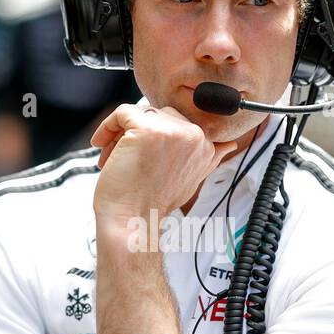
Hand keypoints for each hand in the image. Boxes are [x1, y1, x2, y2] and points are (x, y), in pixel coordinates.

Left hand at [90, 103, 236, 220]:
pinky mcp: (148, 129)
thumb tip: (230, 145)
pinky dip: (107, 127)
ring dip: (120, 134)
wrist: (134, 221)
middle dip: (136, 134)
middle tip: (126, 160)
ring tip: (114, 158)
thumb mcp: (191, 178)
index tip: (143, 160)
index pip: (176, 122)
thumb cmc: (153, 203)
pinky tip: (102, 146)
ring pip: (139, 114)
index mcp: (207, 146)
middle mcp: (195, 136)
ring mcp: (172, 131)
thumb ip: (210, 157)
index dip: (154, 139)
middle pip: (158, 114)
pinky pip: (122, 112)